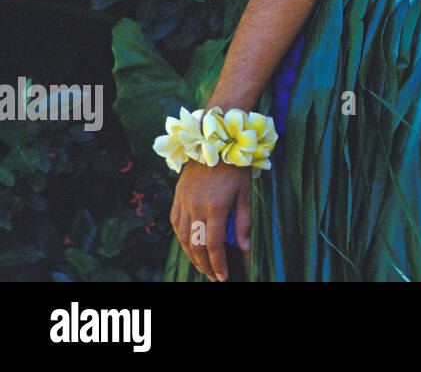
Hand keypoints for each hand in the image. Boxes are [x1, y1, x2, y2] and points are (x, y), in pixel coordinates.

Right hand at [169, 160, 251, 281]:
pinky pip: (175, 224)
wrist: (215, 143)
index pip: (214, 245)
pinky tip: (189, 246)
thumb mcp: (245, 193)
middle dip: (205, 265)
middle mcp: (196, 208)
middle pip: (196, 246)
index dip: (218, 264)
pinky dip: (181, 239)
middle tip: (214, 277)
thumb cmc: (235, 168)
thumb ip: (243, 222)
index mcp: (215, 208)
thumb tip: (244, 248)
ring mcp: (183, 203)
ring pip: (183, 238)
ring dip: (192, 256)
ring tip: (203, 267)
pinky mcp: (177, 198)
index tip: (223, 277)